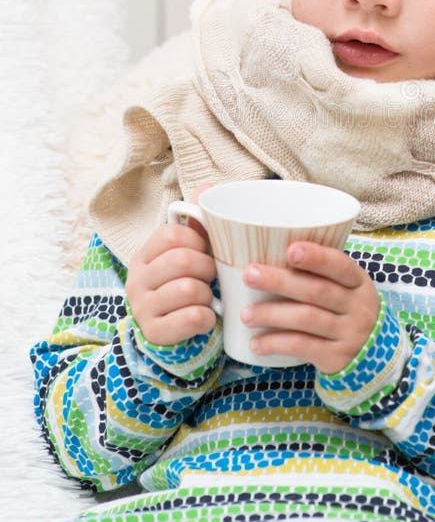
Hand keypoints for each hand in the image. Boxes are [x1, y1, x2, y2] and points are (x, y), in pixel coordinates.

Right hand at [126, 189, 216, 345]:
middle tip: (210, 276)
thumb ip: (196, 222)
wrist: (171, 331)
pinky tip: (205, 317)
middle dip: (207, 268)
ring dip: (208, 294)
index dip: (198, 241)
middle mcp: (136, 279)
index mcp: (144, 254)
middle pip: (181, 260)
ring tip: (206, 298)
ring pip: (189, 289)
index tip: (204, 252)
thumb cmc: (184, 283)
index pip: (171, 234)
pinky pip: (193, 318)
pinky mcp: (154, 333)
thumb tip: (205, 188)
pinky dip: (208, 317)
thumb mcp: (187, 252)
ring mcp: (142, 308)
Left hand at [240, 242, 380, 373]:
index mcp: (358, 282)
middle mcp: (357, 307)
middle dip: (280, 281)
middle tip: (250, 275)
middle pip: (316, 291)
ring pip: (306, 319)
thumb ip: (321, 275)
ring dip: (272, 314)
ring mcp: (348, 333)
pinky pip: (302, 347)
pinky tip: (256, 343)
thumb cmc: (346, 310)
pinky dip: (276, 344)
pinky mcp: (336, 357)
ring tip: (246, 314)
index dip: (317, 257)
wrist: (375, 354)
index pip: (340, 265)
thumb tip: (271, 254)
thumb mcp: (347, 289)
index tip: (291, 250)